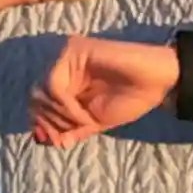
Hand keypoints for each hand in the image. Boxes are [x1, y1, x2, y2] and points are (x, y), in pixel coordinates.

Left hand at [30, 35, 176, 147]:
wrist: (156, 83)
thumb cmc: (129, 99)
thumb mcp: (92, 122)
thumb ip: (68, 129)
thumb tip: (38, 139)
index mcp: (65, 78)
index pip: (37, 102)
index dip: (43, 124)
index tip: (56, 142)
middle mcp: (61, 64)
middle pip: (36, 97)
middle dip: (52, 122)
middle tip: (72, 132)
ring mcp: (66, 55)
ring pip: (42, 91)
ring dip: (62, 116)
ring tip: (85, 120)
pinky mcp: (74, 50)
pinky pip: (55, 85)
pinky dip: (67, 106)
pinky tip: (84, 112)